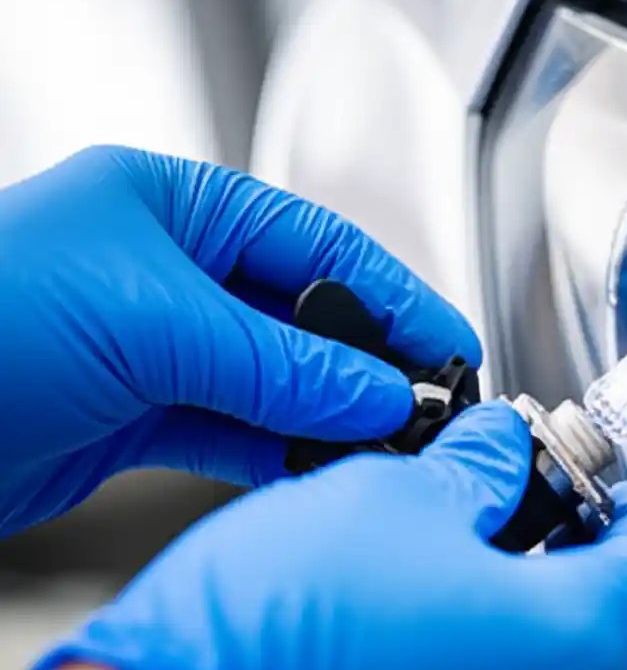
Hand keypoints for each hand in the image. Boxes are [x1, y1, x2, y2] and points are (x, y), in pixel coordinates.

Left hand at [0, 146, 479, 536]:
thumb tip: (376, 387)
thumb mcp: (154, 319)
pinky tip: (322, 463)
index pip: (315, 245)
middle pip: (301, 316)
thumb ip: (279, 361)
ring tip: (389, 441)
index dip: (391, 294)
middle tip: (429, 401)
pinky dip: (283, 449)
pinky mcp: (136, 415)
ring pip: (275, 380)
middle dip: (368, 359)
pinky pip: (235, 429)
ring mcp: (154, 346)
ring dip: (331, 413)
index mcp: (174, 206)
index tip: (447, 341)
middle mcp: (168, 271)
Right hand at [27, 402, 626, 669]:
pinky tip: (437, 604)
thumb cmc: (279, 626)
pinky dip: (489, 645)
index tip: (619, 487)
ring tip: (476, 540)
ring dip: (532, 597)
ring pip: (552, 659)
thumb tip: (501, 445)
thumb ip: (476, 465)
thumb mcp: (395, 495)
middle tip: (539, 498)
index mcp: (568, 636)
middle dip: (578, 549)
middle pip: (606, 617)